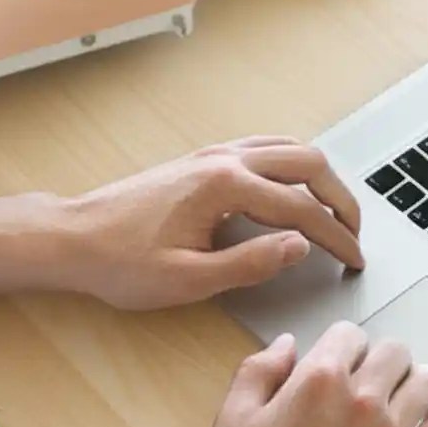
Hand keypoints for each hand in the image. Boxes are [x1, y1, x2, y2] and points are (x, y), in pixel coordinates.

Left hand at [65, 136, 363, 310]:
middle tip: (355, 234)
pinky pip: (267, 147)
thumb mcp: (188, 279)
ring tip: (336, 212)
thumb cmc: (120, 262)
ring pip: (290, 149)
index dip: (336, 238)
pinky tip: (298, 188)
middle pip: (308, 165)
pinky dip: (295, 165)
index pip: (302, 210)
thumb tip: (300, 247)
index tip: (355, 260)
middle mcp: (224, 160)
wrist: (72, 238)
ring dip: (322, 178)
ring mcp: (214, 154)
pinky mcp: (205, 159)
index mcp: (225, 186)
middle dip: (341, 199)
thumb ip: (251, 263)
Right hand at [200, 323, 427, 426]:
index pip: (350, 333)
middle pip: (396, 351)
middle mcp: (361, 400)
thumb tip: (287, 344)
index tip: (336, 364)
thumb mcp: (233, 420)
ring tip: (397, 399)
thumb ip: (258, 370)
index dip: (341, 346)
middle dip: (379, 360)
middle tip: (366, 381)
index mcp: (318, 380)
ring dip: (413, 385)